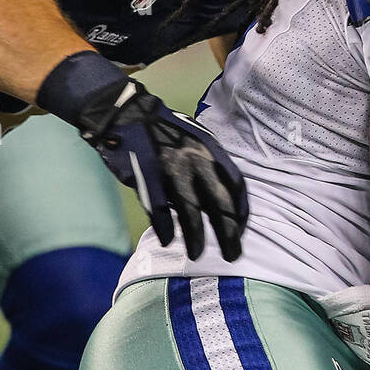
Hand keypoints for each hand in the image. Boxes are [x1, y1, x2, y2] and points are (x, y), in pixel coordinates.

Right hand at [37, 51, 247, 259]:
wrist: (128, 114)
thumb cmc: (165, 130)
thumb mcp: (197, 140)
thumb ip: (211, 164)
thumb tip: (222, 197)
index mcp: (211, 150)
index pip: (234, 185)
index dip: (241, 211)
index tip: (241, 230)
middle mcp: (196, 160)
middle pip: (218, 203)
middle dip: (228, 233)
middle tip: (233, 255)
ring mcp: (171, 169)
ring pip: (190, 211)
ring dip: (196, 236)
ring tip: (198, 254)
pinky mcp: (147, 177)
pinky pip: (159, 209)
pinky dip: (164, 227)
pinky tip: (168, 241)